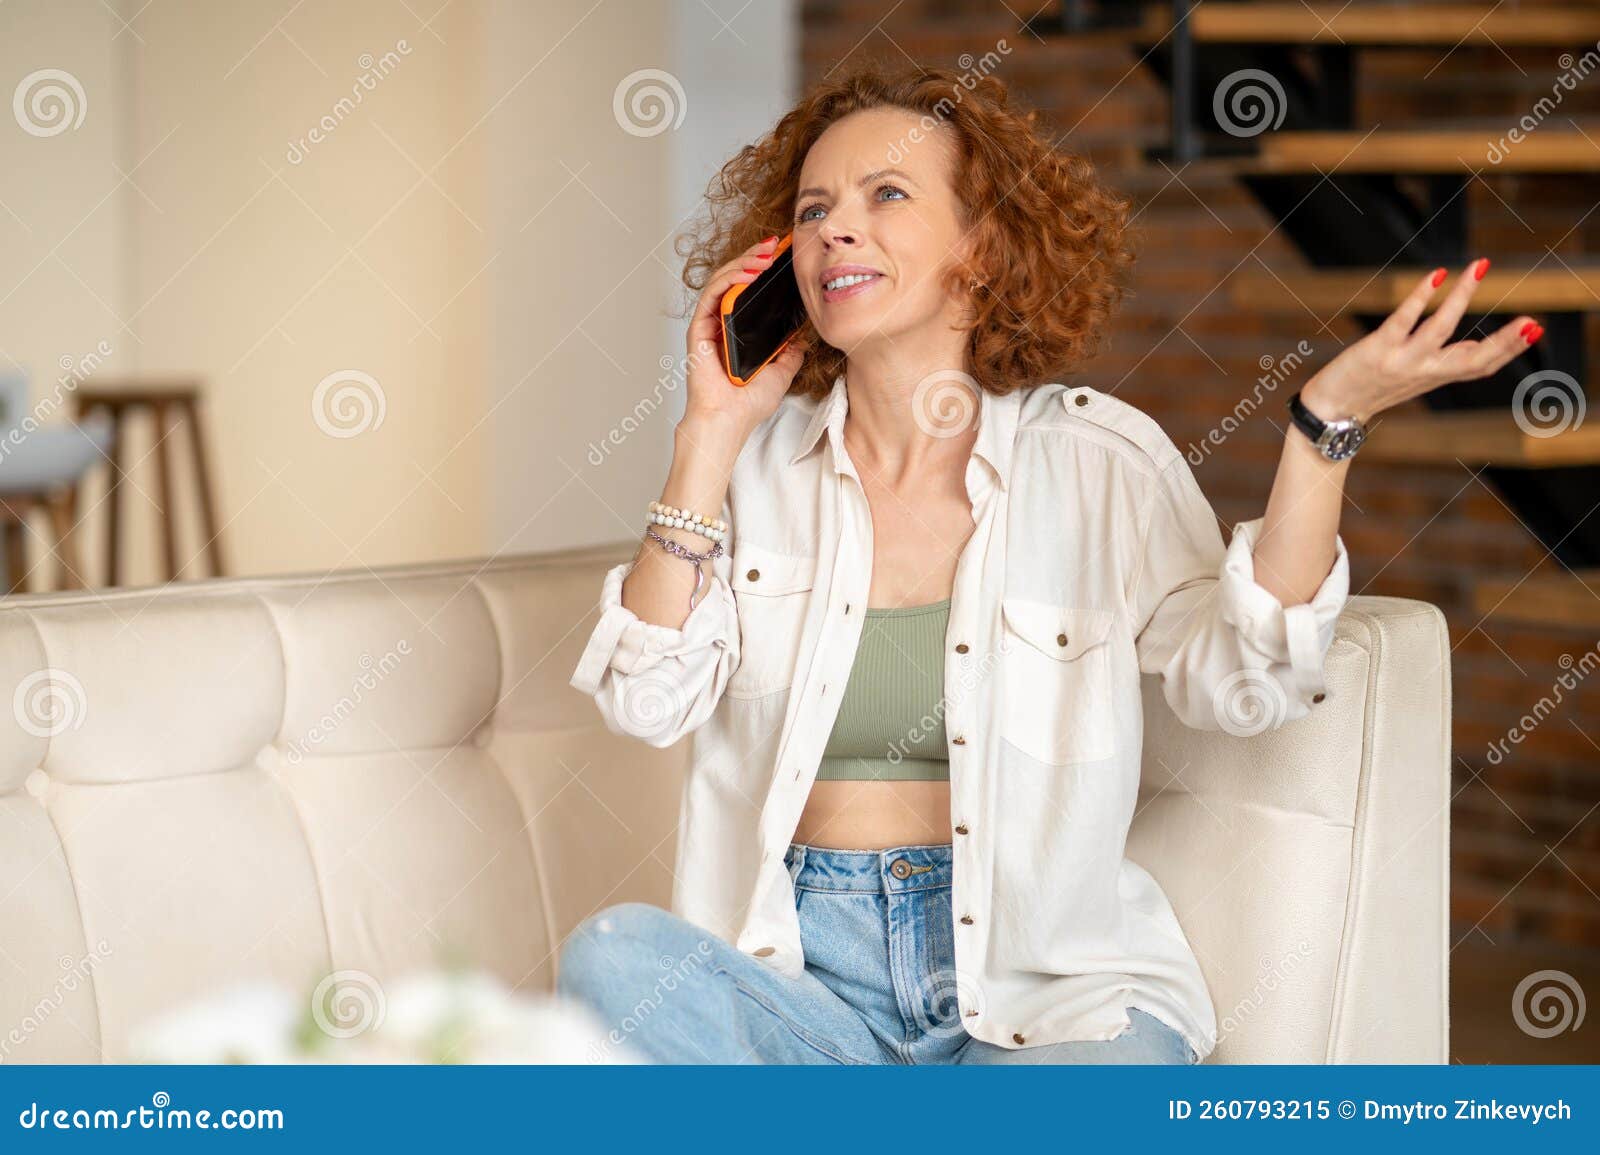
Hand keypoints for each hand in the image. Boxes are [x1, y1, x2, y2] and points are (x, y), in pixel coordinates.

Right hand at [682, 234, 813, 438]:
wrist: (729, 420)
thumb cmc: (748, 403)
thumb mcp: (783, 371)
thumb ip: (791, 352)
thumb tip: (802, 336)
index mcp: (740, 331)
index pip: (750, 291)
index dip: (763, 270)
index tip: (783, 255)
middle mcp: (722, 323)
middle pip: (736, 280)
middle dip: (755, 257)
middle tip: (776, 245)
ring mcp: (710, 324)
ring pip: (724, 281)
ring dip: (745, 262)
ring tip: (766, 254)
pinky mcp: (700, 328)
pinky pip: (712, 294)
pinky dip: (730, 279)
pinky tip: (749, 272)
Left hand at [1300, 258, 1542, 422]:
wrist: (1330, 413)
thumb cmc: (1373, 389)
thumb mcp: (1415, 378)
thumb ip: (1447, 363)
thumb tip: (1481, 350)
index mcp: (1435, 376)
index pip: (1481, 365)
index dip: (1509, 350)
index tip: (1534, 330)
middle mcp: (1423, 372)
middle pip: (1472, 360)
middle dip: (1503, 342)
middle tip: (1531, 322)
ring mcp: (1400, 362)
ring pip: (1439, 330)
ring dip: (1461, 298)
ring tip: (1477, 269)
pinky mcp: (1377, 350)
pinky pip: (1403, 321)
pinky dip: (1420, 297)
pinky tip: (1435, 276)